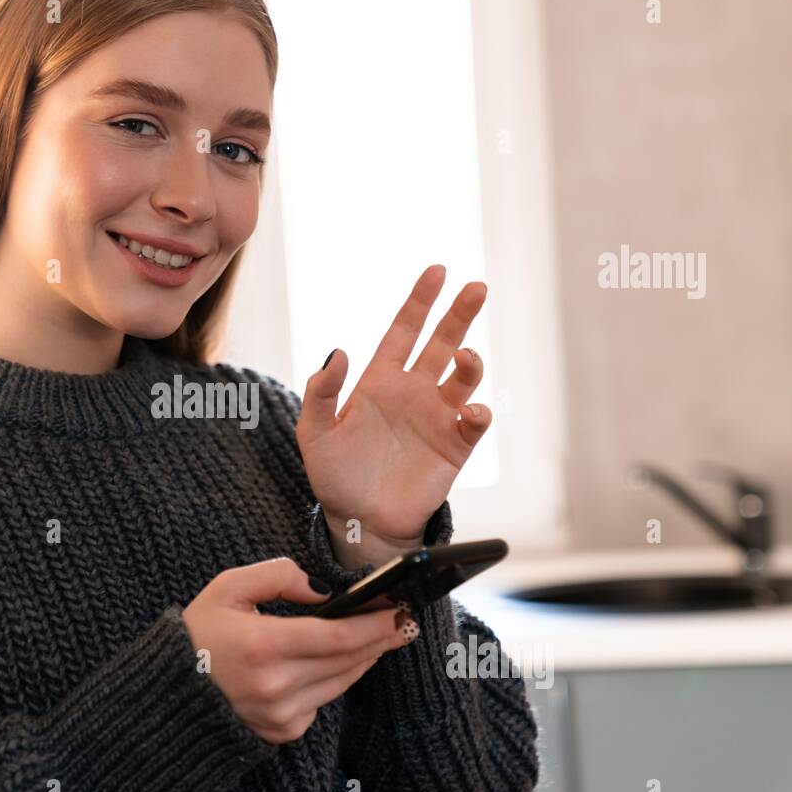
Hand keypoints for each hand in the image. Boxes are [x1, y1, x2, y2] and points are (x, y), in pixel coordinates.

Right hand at [180, 558, 416, 744]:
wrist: (170, 691)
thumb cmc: (199, 634)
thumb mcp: (228, 587)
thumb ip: (278, 575)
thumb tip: (324, 591)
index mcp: (264, 645)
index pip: (339, 637)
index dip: (376, 625)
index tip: (399, 611)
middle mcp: (276, 685)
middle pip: (349, 660)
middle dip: (380, 639)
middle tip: (403, 621)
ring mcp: (281, 713)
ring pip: (342, 683)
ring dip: (364, 659)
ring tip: (383, 638)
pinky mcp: (282, 731)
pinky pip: (323, 702)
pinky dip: (334, 680)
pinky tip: (339, 663)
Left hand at [297, 264, 492, 568]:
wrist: (358, 521)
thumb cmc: (335, 475)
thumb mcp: (314, 433)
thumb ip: (320, 393)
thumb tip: (338, 353)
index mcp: (381, 381)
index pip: (405, 330)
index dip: (420, 301)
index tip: (436, 271)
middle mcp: (413, 393)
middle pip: (443, 342)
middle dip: (460, 314)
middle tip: (476, 287)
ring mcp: (436, 418)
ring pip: (464, 376)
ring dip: (469, 361)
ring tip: (463, 356)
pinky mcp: (453, 447)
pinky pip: (474, 421)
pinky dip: (477, 411)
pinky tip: (468, 410)